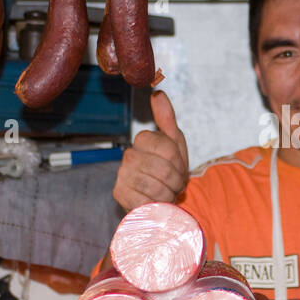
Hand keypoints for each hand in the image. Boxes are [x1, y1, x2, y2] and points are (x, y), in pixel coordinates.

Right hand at [113, 90, 189, 210]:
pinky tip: (155, 203)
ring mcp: (123, 174)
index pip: (169, 149)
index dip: (180, 164)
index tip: (179, 170)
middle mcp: (129, 155)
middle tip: (174, 185)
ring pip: (156, 186)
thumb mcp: (173, 143)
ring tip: (166, 193)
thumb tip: (157, 93)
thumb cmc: (169, 170)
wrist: (158, 197)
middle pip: (164, 169)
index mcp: (143, 140)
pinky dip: (156, 206)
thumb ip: (167, 118)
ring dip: (168, 194)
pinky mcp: (120, 194)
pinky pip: (146, 201)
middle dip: (175, 181)